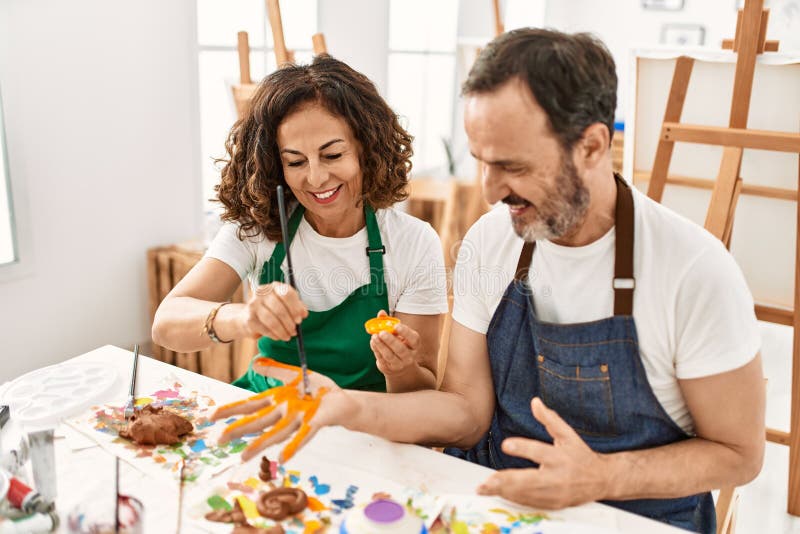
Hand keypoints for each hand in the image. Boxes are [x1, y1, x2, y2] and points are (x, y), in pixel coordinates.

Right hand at [213, 358, 348, 462]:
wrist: (342, 400)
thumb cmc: (317, 390)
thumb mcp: (295, 375)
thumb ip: (275, 370)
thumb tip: (254, 362)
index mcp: (277, 400)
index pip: (250, 405)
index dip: (231, 410)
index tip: (211, 417)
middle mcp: (284, 412)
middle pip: (258, 422)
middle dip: (238, 431)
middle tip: (218, 441)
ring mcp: (298, 419)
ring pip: (275, 432)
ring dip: (260, 445)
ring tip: (243, 456)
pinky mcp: (314, 422)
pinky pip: (302, 435)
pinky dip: (293, 446)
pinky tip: (282, 458)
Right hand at [240, 282, 307, 341]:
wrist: (248, 316)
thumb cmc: (270, 309)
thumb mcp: (285, 304)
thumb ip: (296, 307)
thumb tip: (304, 314)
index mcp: (274, 287)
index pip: (287, 294)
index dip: (295, 308)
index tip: (300, 319)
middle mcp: (262, 293)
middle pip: (280, 309)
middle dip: (289, 323)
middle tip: (294, 331)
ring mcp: (254, 305)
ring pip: (272, 321)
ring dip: (282, 331)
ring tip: (288, 336)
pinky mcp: (249, 319)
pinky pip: (265, 329)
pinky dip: (274, 335)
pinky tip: (278, 336)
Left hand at [369, 310, 421, 376]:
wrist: (400, 366)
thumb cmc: (399, 344)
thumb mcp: (398, 334)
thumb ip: (390, 322)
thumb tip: (381, 313)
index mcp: (414, 345)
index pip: (414, 339)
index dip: (405, 332)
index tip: (396, 326)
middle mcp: (409, 356)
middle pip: (401, 349)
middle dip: (390, 340)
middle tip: (382, 332)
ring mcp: (399, 364)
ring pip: (389, 355)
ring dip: (381, 345)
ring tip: (374, 336)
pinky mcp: (389, 368)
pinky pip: (381, 358)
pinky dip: (376, 349)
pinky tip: (373, 342)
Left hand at [477, 397, 609, 508]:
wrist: (602, 480)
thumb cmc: (581, 455)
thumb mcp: (568, 434)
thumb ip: (550, 419)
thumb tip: (535, 401)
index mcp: (560, 457)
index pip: (539, 451)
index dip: (522, 447)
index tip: (505, 445)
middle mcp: (558, 477)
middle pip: (530, 480)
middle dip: (507, 481)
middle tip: (487, 481)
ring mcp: (556, 493)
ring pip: (528, 494)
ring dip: (506, 492)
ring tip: (486, 488)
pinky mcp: (554, 504)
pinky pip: (532, 503)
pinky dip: (515, 500)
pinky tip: (501, 494)